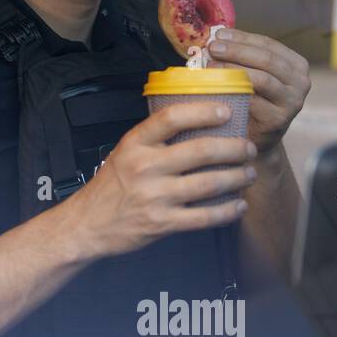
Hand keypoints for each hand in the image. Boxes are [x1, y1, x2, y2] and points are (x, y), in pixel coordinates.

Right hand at [60, 101, 255, 259]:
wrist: (87, 224)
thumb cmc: (111, 186)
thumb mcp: (124, 152)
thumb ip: (154, 139)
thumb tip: (195, 122)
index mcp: (134, 144)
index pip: (171, 118)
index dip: (203, 112)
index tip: (227, 112)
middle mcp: (144, 167)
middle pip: (200, 150)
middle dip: (233, 148)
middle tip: (248, 147)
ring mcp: (154, 196)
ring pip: (208, 183)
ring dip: (237, 177)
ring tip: (249, 173)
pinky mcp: (162, 223)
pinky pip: (204, 217)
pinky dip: (227, 210)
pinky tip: (239, 204)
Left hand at [206, 28, 310, 155]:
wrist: (256, 137)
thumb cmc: (252, 99)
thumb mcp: (253, 73)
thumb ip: (242, 55)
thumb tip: (216, 33)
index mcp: (296, 64)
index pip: (268, 45)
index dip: (242, 38)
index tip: (218, 34)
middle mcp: (301, 82)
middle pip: (267, 59)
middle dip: (237, 51)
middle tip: (212, 47)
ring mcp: (292, 102)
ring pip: (262, 79)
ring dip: (234, 70)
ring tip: (210, 66)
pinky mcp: (279, 120)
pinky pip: (253, 102)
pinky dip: (233, 93)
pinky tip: (216, 88)